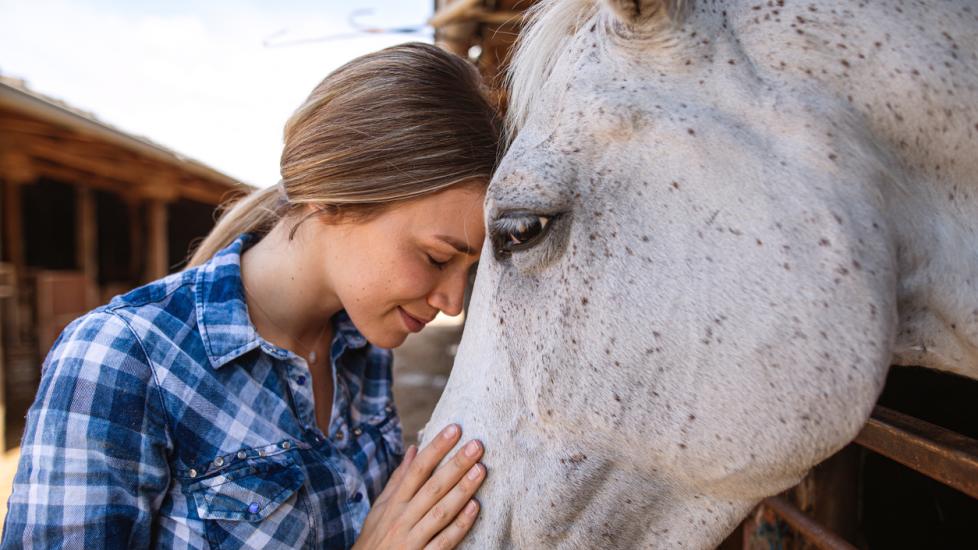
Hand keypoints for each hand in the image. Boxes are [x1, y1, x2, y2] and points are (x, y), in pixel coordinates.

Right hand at [353, 424, 485, 549]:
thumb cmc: (374, 540)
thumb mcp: (380, 509)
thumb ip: (398, 480)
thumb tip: (413, 449)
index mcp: (394, 504)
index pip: (417, 470)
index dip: (436, 448)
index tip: (454, 429)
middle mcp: (403, 519)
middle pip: (432, 487)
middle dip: (455, 464)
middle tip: (477, 445)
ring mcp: (412, 540)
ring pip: (441, 511)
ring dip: (462, 490)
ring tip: (481, 469)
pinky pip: (444, 541)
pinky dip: (459, 525)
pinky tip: (475, 508)